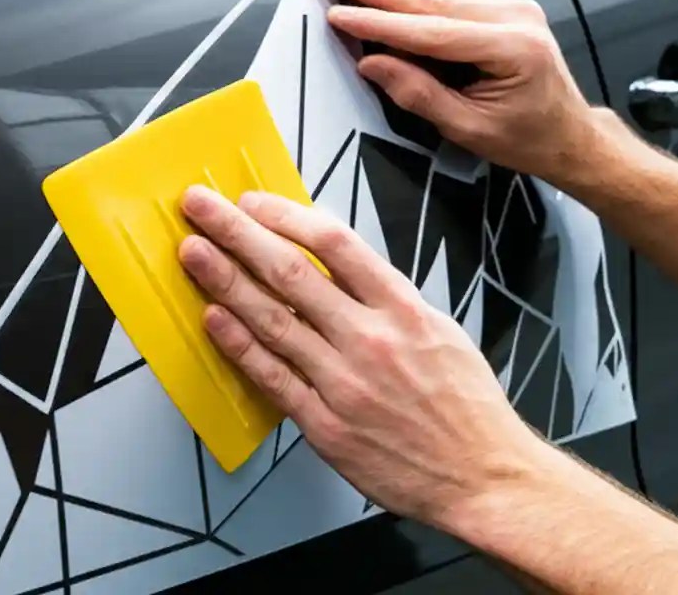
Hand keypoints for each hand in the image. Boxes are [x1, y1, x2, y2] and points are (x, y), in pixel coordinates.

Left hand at [177, 185, 553, 527]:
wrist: (483, 476)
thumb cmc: (465, 406)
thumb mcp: (439, 330)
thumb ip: (386, 298)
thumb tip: (334, 266)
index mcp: (403, 309)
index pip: (334, 244)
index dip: (285, 215)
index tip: (253, 202)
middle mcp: (370, 339)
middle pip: (290, 272)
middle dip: (237, 233)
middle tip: (201, 207)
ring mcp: (344, 383)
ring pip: (272, 320)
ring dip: (225, 281)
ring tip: (193, 253)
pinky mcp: (325, 425)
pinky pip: (272, 377)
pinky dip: (240, 346)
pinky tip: (214, 319)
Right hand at [314, 0, 620, 182]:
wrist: (568, 133)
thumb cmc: (527, 139)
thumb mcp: (469, 129)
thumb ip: (419, 95)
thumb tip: (371, 64)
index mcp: (510, 47)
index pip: (430, 30)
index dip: (380, 23)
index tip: (339, 14)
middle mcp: (511, 16)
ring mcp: (508, 6)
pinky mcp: (501, 8)